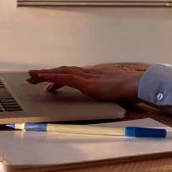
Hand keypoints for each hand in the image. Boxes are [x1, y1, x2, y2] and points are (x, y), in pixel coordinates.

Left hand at [27, 66, 143, 104]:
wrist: (138, 86)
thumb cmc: (131, 91)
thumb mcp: (116, 93)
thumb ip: (108, 94)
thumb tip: (106, 101)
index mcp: (96, 76)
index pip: (73, 73)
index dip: (60, 76)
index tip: (48, 81)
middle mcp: (90, 73)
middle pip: (64, 70)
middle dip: (48, 74)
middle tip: (33, 77)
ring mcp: (88, 76)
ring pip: (62, 72)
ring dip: (46, 74)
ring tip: (32, 76)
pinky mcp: (87, 83)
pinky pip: (66, 77)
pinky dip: (53, 77)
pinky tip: (43, 78)